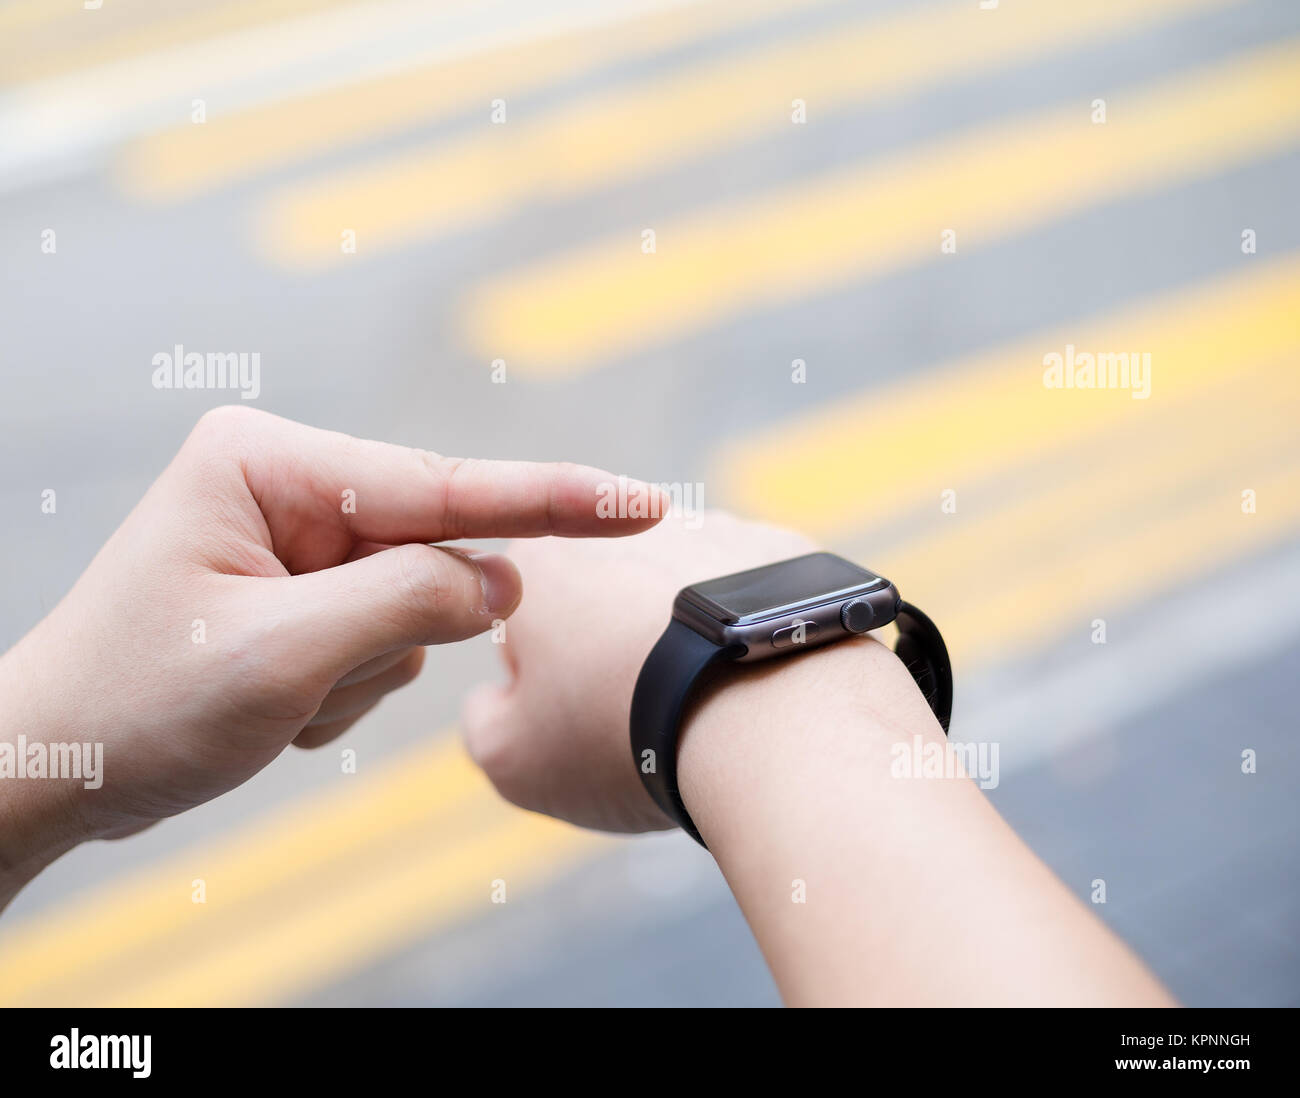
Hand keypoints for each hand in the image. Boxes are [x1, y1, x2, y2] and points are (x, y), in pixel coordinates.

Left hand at [0, 405, 659, 890]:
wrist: (54, 766)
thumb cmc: (137, 702)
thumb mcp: (278, 657)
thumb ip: (406, 602)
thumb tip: (501, 579)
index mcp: (268, 460)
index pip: (438, 487)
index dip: (549, 502)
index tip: (639, 505)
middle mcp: (290, 481)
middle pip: (426, 552)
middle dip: (387, 636)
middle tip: (301, 679)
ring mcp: (302, 535)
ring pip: (414, 607)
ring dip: (359, 672)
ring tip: (268, 694)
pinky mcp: (311, 587)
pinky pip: (386, 638)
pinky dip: (346, 686)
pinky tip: (274, 701)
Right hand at [460, 511, 818, 832]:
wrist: (768, 717)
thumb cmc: (626, 736)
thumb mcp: (514, 758)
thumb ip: (484, 721)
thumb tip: (497, 700)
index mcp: (542, 564)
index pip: (518, 621)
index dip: (542, 682)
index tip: (577, 719)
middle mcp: (623, 525)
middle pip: (604, 600)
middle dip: (615, 654)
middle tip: (641, 720)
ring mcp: (710, 527)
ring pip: (680, 595)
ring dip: (685, 639)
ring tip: (708, 707)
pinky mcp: (782, 549)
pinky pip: (753, 598)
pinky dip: (750, 635)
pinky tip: (758, 685)